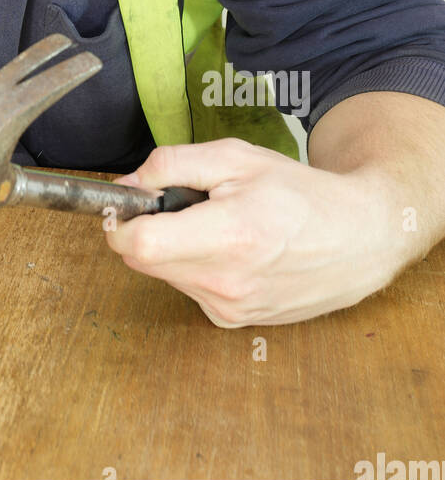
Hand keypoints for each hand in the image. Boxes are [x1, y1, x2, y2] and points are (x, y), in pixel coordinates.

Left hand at [103, 137, 398, 326]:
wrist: (357, 240)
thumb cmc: (301, 194)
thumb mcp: (235, 158)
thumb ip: (172, 164)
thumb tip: (127, 185)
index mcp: (228, 238)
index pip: (138, 245)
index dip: (121, 220)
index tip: (129, 203)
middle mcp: (226, 284)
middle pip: (143, 260)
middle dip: (148, 229)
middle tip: (184, 204)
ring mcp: (230, 309)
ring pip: (164, 274)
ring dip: (173, 248)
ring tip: (218, 225)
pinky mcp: (234, 321)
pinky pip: (189, 288)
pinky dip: (195, 267)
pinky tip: (230, 250)